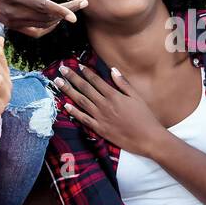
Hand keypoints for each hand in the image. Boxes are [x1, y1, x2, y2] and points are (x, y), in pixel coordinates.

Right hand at [0, 0, 86, 35]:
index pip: (42, 6)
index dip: (61, 10)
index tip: (76, 12)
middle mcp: (13, 11)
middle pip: (46, 16)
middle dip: (66, 11)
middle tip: (81, 4)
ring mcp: (12, 22)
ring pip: (42, 25)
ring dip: (58, 19)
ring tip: (70, 10)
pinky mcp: (11, 27)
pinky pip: (34, 32)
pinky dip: (47, 28)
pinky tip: (54, 20)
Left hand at [53, 64, 167, 157]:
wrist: (147, 138)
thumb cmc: (144, 117)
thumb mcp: (136, 97)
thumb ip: (123, 83)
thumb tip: (112, 70)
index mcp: (114, 96)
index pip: (96, 81)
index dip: (86, 73)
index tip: (78, 65)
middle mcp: (104, 105)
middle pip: (85, 88)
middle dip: (72, 78)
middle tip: (62, 70)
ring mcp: (100, 117)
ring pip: (81, 101)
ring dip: (68, 91)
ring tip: (58, 83)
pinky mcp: (99, 129)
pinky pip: (83, 119)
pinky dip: (74, 111)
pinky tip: (65, 104)